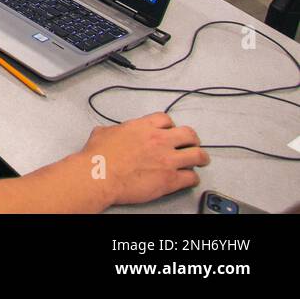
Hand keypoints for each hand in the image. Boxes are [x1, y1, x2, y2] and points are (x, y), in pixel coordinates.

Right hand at [83, 113, 208, 206]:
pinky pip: (192, 177)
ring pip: (197, 155)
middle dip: (192, 139)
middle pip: (188, 134)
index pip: (166, 119)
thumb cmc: (98, 157)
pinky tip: (190, 179)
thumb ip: (115, 130)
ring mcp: (167, 160)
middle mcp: (159, 140)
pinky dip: (192, 178)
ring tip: (201, 160)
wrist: (99, 175)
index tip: (170, 131)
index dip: (170, 126)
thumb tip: (113, 132)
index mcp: (142, 127)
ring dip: (201, 157)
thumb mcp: (102, 133)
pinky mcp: (170, 179)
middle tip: (191, 144)